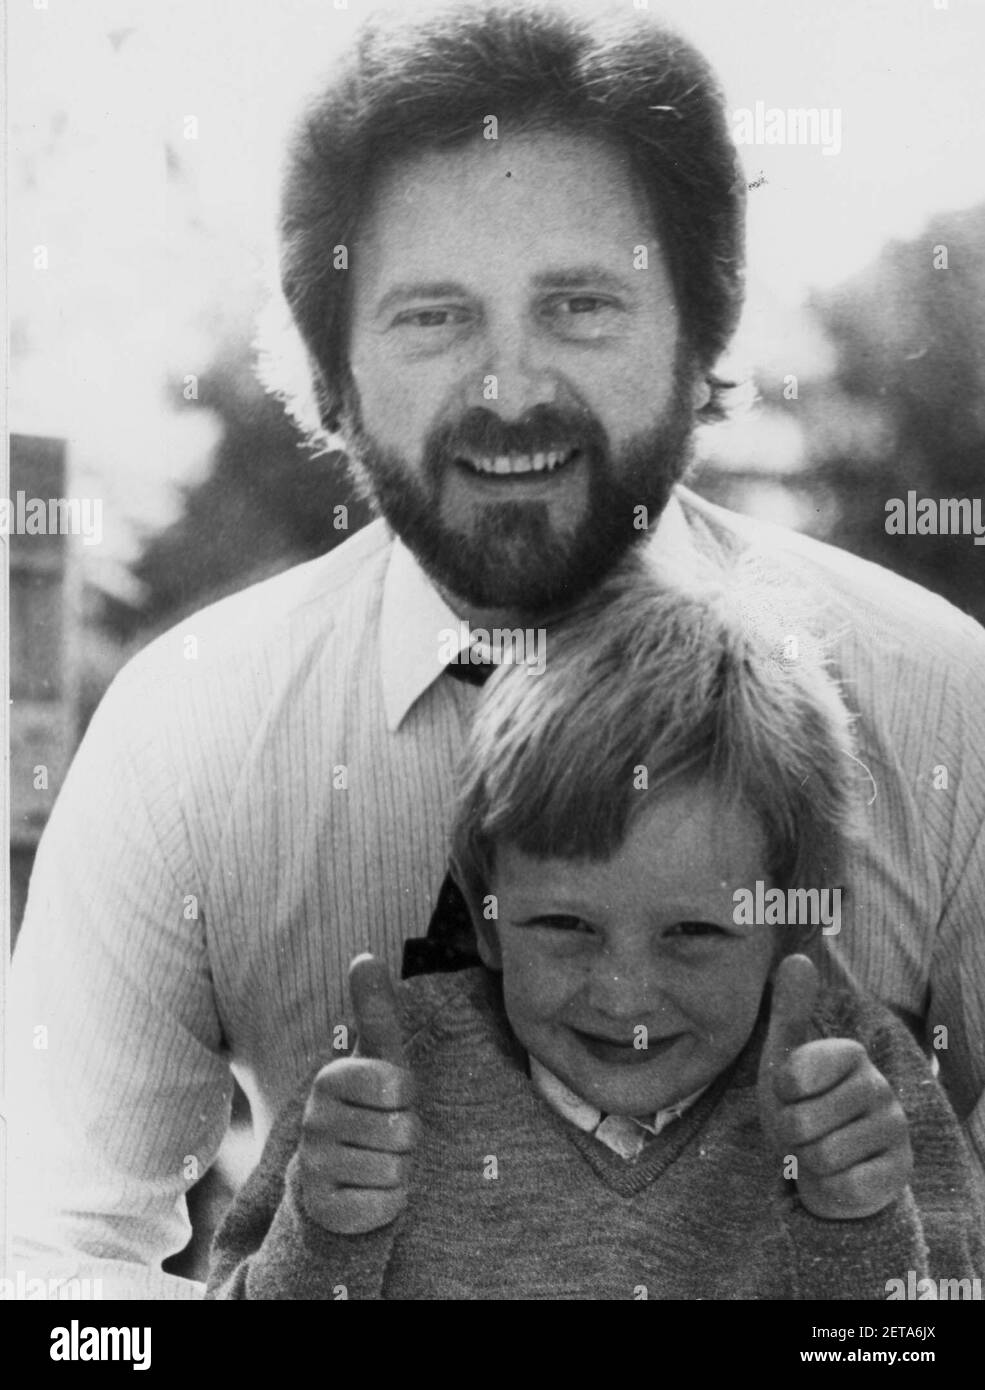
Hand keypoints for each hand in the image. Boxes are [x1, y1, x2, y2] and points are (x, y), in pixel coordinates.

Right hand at [299, 953, 418, 1234]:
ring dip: (399, 1169)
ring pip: (397, 1169)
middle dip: (407, 1136)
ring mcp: (313, 1166)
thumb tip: (365, 955)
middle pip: (403, 1131)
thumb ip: (374, 1009)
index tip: (391, 1099)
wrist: (338, 1174)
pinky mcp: (323, 1208)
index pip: (400, 1087)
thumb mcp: (379, 1058)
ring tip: (376, 1160)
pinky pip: (386, 1204)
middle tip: (384, 1134)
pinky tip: (367, 1190)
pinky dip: (389, 1201)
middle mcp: (313, 1121)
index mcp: (329, 1078)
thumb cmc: (370, 1106)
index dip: (408, 1096)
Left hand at [758, 954, 911, 1219]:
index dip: (780, 1094)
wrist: (829, 1164)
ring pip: (822, 1156)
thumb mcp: (786, 1058)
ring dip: (808, 1161)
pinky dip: (828, 1187)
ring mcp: (894, 1129)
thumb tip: (797, 958)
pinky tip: (839, 1174)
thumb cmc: (803, 1104)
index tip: (791, 1094)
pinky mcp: (899, 1171)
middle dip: (790, 1134)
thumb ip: (790, 1011)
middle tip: (803, 1129)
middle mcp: (880, 1086)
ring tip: (819, 1149)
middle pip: (802, 1122)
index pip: (792, 1077)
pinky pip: (843, 1186)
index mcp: (850, 1053)